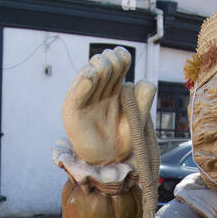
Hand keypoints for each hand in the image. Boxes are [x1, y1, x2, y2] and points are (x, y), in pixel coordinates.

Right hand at [62, 47, 155, 165]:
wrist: (110, 161)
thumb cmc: (124, 140)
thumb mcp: (139, 117)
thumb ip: (144, 98)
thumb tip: (143, 81)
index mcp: (114, 88)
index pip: (116, 61)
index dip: (121, 56)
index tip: (125, 61)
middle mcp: (98, 90)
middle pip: (103, 62)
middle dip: (111, 60)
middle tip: (117, 69)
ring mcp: (84, 99)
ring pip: (89, 71)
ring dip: (99, 66)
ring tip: (103, 73)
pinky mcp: (72, 111)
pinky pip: (75, 92)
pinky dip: (83, 80)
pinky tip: (91, 75)